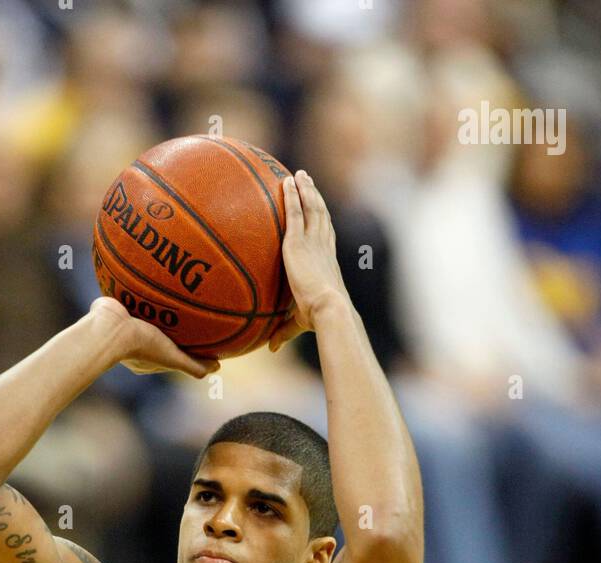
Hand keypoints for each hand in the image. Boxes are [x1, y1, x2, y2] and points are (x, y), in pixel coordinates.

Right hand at [88, 297, 218, 377]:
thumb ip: (193, 365)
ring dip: (158, 302)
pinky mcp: (115, 305)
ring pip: (146, 311)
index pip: (170, 352)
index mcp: (144, 358)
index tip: (199, 336)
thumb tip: (216, 366)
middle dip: (172, 323)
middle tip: (189, 310)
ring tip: (175, 286)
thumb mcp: (172, 357)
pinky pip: (133, 293)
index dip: (184, 346)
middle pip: (158, 331)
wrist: (107, 326)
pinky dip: (144, 285)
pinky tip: (158, 273)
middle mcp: (132, 342)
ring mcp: (122, 323)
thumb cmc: (140, 344)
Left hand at [269, 170, 348, 351]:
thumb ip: (283, 331)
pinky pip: (296, 212)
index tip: (316, 209)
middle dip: (315, 197)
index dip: (321, 221)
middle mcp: (323, 247)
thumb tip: (271, 348)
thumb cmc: (318, 320)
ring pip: (312, 208)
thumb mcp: (298, 323)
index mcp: (327, 262)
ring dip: (306, 189)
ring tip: (300, 175)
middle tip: (307, 181)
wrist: (329, 310)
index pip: (324, 237)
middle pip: (320, 215)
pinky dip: (293, 195)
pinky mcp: (300, 241)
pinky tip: (287, 181)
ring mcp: (313, 242)